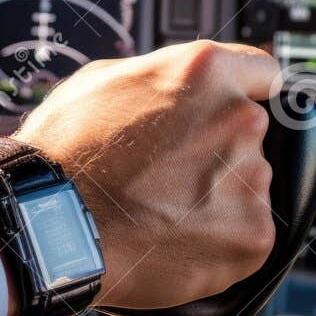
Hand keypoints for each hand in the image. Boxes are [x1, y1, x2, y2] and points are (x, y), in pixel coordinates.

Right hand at [13, 40, 278, 312]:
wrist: (52, 226)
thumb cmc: (64, 154)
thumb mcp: (101, 80)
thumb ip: (159, 78)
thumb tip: (174, 84)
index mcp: (206, 72)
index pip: (262, 72)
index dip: (243, 94)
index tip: (230, 112)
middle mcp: (239, 119)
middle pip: (249, 136)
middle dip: (216, 153)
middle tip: (166, 174)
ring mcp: (250, 181)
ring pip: (246, 188)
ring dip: (215, 199)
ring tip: (160, 211)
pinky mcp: (253, 235)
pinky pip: (246, 236)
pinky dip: (217, 243)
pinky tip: (173, 239)